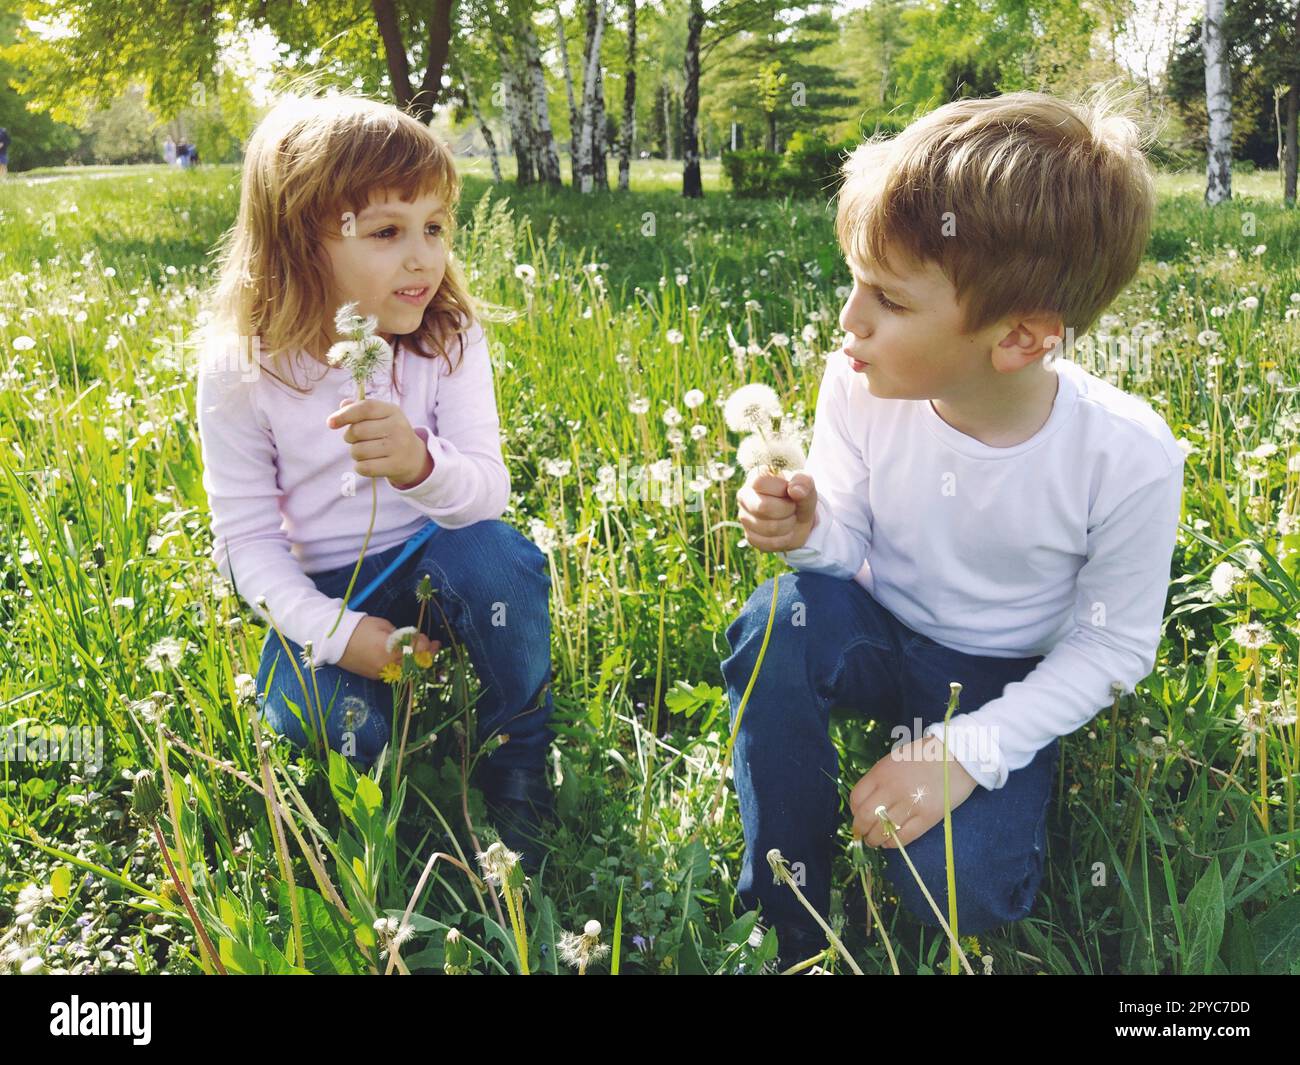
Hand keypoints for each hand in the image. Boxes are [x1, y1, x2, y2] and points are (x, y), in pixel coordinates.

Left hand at [326, 398, 431, 486]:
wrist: (414, 457)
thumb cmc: (389, 433)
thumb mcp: (380, 416)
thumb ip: (360, 408)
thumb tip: (342, 404)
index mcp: (392, 411)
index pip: (365, 408)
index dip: (345, 414)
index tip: (330, 423)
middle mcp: (397, 427)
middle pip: (357, 431)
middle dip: (350, 437)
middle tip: (358, 440)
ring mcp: (398, 447)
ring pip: (358, 451)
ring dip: (355, 453)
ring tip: (366, 452)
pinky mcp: (395, 466)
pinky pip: (364, 467)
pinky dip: (360, 467)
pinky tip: (368, 464)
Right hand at [336, 615, 439, 680]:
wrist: (335, 641)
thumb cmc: (360, 627)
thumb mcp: (383, 626)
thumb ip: (401, 635)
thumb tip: (414, 639)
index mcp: (389, 649)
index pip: (415, 649)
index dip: (425, 644)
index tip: (429, 638)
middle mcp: (386, 665)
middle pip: (414, 663)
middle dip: (428, 654)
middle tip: (436, 645)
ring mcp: (381, 673)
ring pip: (407, 670)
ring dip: (418, 661)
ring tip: (427, 652)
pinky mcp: (376, 677)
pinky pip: (396, 673)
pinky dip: (406, 666)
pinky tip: (411, 659)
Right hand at [737, 470, 817, 551]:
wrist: (799, 518)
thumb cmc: (799, 497)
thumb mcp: (806, 486)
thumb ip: (804, 483)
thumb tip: (795, 490)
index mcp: (755, 478)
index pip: (760, 482)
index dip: (781, 489)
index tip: (791, 491)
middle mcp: (745, 496)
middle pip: (763, 507)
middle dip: (787, 509)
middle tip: (792, 507)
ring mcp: (745, 518)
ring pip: (770, 527)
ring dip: (789, 525)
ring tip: (790, 518)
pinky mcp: (750, 537)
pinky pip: (769, 543)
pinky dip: (785, 539)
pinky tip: (785, 531)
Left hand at [849, 735, 978, 848]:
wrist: (958, 755)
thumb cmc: (925, 755)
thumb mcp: (895, 760)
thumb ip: (880, 779)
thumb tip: (868, 803)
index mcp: (881, 772)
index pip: (856, 798)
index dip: (854, 811)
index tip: (857, 816)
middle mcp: (891, 788)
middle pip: (865, 817)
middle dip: (861, 830)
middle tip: (863, 834)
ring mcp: (909, 804)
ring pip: (882, 830)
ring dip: (875, 840)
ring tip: (876, 841)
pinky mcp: (928, 817)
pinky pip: (904, 837)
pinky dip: (893, 843)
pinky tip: (891, 842)